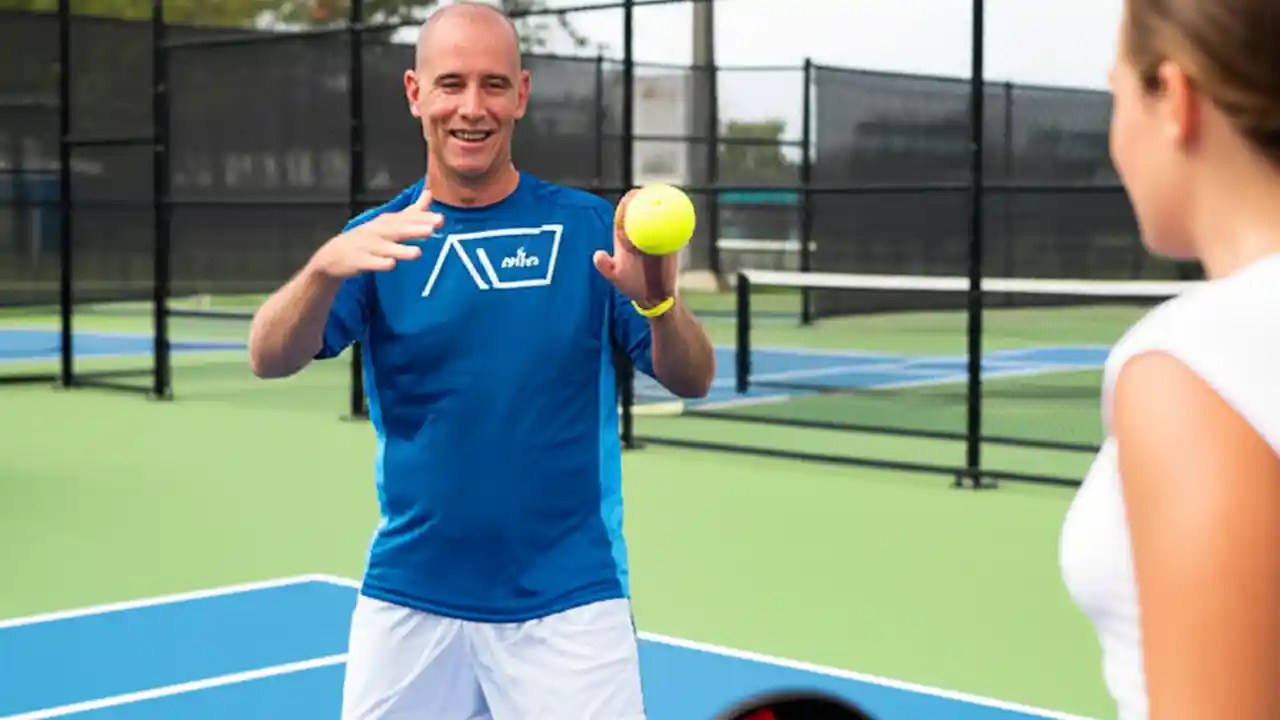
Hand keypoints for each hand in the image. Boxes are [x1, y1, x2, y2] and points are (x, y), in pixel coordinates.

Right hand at [308, 189, 443, 279]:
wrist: (333, 255)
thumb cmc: (367, 238)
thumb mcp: (388, 222)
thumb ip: (411, 211)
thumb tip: (430, 193)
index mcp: (386, 222)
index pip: (406, 218)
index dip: (423, 218)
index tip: (441, 219)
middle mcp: (377, 231)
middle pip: (398, 229)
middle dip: (416, 228)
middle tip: (434, 227)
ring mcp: (367, 246)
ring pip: (386, 247)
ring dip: (401, 250)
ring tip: (417, 253)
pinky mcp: (359, 261)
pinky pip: (370, 263)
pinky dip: (380, 263)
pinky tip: (391, 265)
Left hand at [592, 189, 678, 308]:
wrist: (654, 297)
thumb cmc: (633, 287)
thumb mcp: (617, 278)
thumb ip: (605, 267)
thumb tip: (597, 255)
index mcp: (624, 239)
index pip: (624, 215)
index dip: (627, 203)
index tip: (631, 195)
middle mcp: (638, 236)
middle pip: (640, 211)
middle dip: (644, 197)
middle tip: (649, 190)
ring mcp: (653, 239)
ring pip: (657, 218)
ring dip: (661, 204)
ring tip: (666, 194)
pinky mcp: (668, 244)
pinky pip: (672, 229)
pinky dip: (674, 219)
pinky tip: (680, 210)